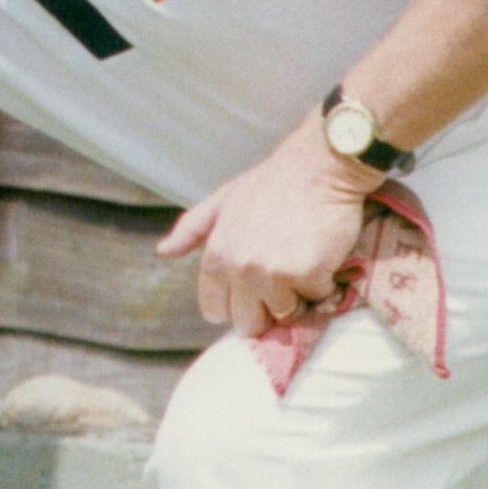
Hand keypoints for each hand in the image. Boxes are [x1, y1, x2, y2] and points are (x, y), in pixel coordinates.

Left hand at [156, 133, 378, 338]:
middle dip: (266, 308)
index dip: (236, 304)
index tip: (252, 291)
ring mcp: (273, 274)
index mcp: (216, 255)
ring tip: (301, 259)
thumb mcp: (223, 201)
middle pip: (249, 323)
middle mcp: (240, 269)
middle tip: (282, 277)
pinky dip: (323, 282)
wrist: (320, 166)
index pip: (215, 309)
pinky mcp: (307, 275)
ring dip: (297, 295)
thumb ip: (192, 230)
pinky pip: (316, 298)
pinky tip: (321, 253)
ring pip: (284, 314)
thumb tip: (164, 251)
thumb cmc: (273, 183)